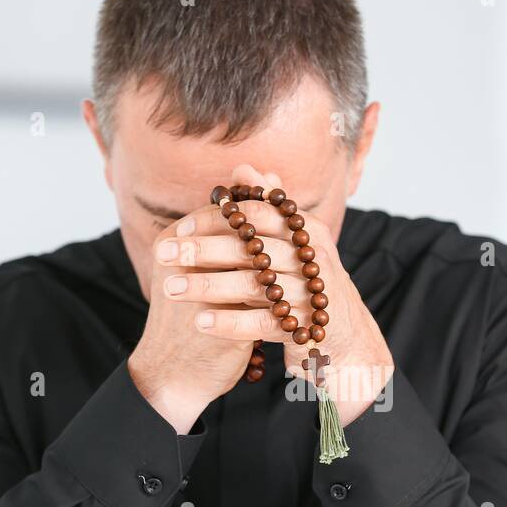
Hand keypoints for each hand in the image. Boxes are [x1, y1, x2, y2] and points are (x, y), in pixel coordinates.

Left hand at [154, 165, 394, 426]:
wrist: (345, 338)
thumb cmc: (308, 285)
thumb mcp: (294, 245)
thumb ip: (268, 208)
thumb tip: (243, 168)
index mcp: (306, 230)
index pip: (256, 214)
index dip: (216, 218)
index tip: (179, 226)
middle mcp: (311, 256)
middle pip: (250, 247)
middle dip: (201, 249)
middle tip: (161, 254)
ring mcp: (311, 291)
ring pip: (252, 284)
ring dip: (207, 285)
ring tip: (170, 290)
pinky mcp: (306, 326)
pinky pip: (262, 322)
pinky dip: (230, 323)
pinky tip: (200, 322)